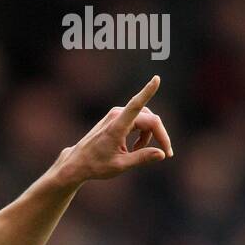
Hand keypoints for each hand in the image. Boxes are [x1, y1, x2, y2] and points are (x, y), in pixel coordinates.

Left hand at [55, 76, 172, 187]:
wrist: (78, 162)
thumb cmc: (96, 165)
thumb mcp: (120, 165)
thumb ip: (142, 158)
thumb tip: (162, 154)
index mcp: (117, 126)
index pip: (136, 105)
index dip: (147, 92)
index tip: (156, 79)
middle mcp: (117, 115)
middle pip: (150, 119)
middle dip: (160, 135)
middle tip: (166, 153)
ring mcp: (116, 114)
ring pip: (145, 120)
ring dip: (148, 136)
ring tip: (138, 153)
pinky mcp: (116, 117)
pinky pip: (138, 120)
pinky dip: (141, 134)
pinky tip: (134, 148)